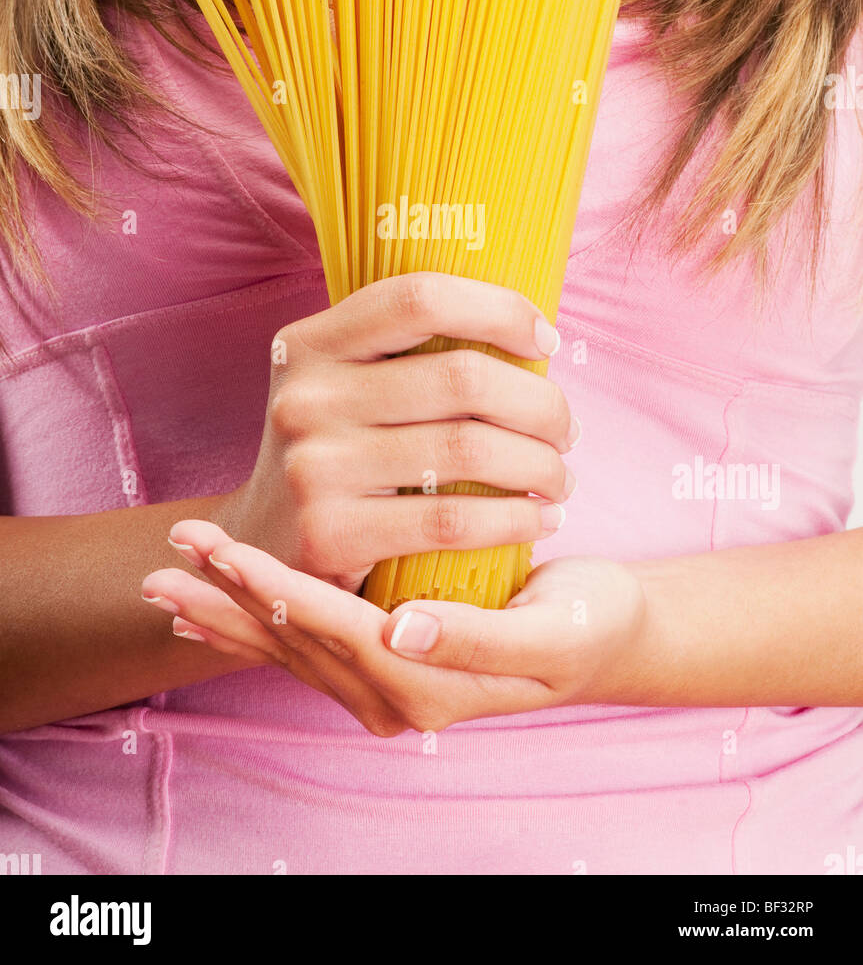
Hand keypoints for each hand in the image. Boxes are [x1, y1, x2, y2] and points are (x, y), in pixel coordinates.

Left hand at [142, 523, 644, 734]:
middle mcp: (398, 694)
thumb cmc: (588, 624)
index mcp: (431, 685)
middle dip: (229, 601)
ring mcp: (387, 683)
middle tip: (167, 561)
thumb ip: (479, 638)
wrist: (611, 636)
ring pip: (291, 647)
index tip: (223, 550)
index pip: (335, 631)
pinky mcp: (386, 660)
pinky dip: (256, 628)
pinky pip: (307, 647)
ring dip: (230, 613)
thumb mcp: (553, 632)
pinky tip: (218, 612)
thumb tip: (404, 630)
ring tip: (171, 583)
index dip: (276, 589)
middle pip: (296, 643)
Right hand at [218, 272, 577, 591]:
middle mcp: (305, 396)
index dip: (499, 309)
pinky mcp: (330, 535)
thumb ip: (408, 356)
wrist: (259, 556)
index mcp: (310, 343)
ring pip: (469, 448)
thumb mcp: (343, 389)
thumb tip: (532, 334)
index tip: (546, 340)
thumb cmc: (337, 458)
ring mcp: (313, 466)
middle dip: (540, 404)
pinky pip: (453, 520)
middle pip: (462, 376)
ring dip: (540, 465)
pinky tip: (538, 519)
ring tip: (559, 478)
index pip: (420, 297)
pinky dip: (515, 518)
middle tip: (566, 430)